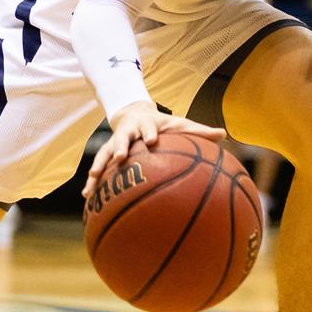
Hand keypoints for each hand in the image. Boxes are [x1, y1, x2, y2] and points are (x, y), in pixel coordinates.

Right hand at [82, 102, 225, 206]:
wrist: (134, 113)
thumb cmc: (161, 124)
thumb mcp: (178, 124)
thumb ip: (199, 131)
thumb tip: (224, 134)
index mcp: (146, 126)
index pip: (148, 128)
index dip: (149, 133)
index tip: (151, 140)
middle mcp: (127, 134)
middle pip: (121, 139)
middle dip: (119, 147)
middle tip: (120, 157)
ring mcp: (114, 143)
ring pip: (103, 155)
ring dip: (98, 167)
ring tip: (92, 181)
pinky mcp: (106, 154)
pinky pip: (99, 169)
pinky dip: (92, 182)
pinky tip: (87, 198)